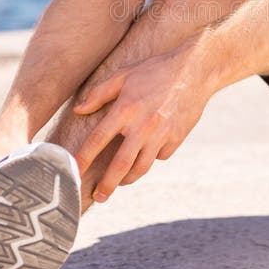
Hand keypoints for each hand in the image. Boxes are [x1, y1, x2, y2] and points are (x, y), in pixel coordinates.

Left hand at [73, 37, 213, 201]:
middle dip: (107, 185)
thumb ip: (99, 93)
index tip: (73, 174)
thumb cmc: (155, 70)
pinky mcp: (176, 138)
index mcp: (125, 109)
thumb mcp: (124, 75)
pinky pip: (160, 156)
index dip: (82, 159)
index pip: (97, 140)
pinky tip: (147, 153)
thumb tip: (79, 110)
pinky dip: (151, 158)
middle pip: (120, 164)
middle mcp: (143, 125)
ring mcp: (162, 134)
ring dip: (128, 178)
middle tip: (98, 197)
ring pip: (142, 167)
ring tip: (119, 182)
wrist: (195, 71)